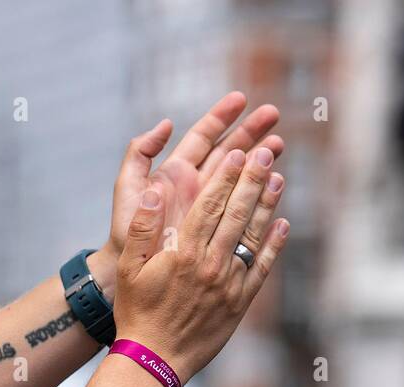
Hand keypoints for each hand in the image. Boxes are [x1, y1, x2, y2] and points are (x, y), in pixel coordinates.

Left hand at [93, 92, 284, 293]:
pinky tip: (274, 186)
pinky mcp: (217, 229)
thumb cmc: (124, 231)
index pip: (203, 137)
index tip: (242, 99)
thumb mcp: (127, 188)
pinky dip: (257, 197)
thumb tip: (166, 124)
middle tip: (273, 115)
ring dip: (258, 160)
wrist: (129, 270)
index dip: (222, 116)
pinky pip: (241, 210)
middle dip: (250, 132)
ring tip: (279, 145)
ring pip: (238, 177)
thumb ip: (140, 154)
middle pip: (227, 151)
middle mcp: (195, 186)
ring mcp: (208, 208)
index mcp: (176, 172)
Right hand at [112, 147, 289, 382]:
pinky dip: (274, 245)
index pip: (210, 205)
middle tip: (265, 153)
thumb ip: (143, 228)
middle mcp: (211, 264)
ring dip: (267, 205)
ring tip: (277, 178)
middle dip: (253, 180)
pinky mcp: (240, 302)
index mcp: (183, 252)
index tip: (239, 153)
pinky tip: (282, 225)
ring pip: (253, 236)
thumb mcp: (129, 269)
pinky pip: (261, 268)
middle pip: (237, 214)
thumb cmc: (137, 313)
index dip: (227, 176)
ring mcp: (229, 284)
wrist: (155, 359)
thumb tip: (155, 192)